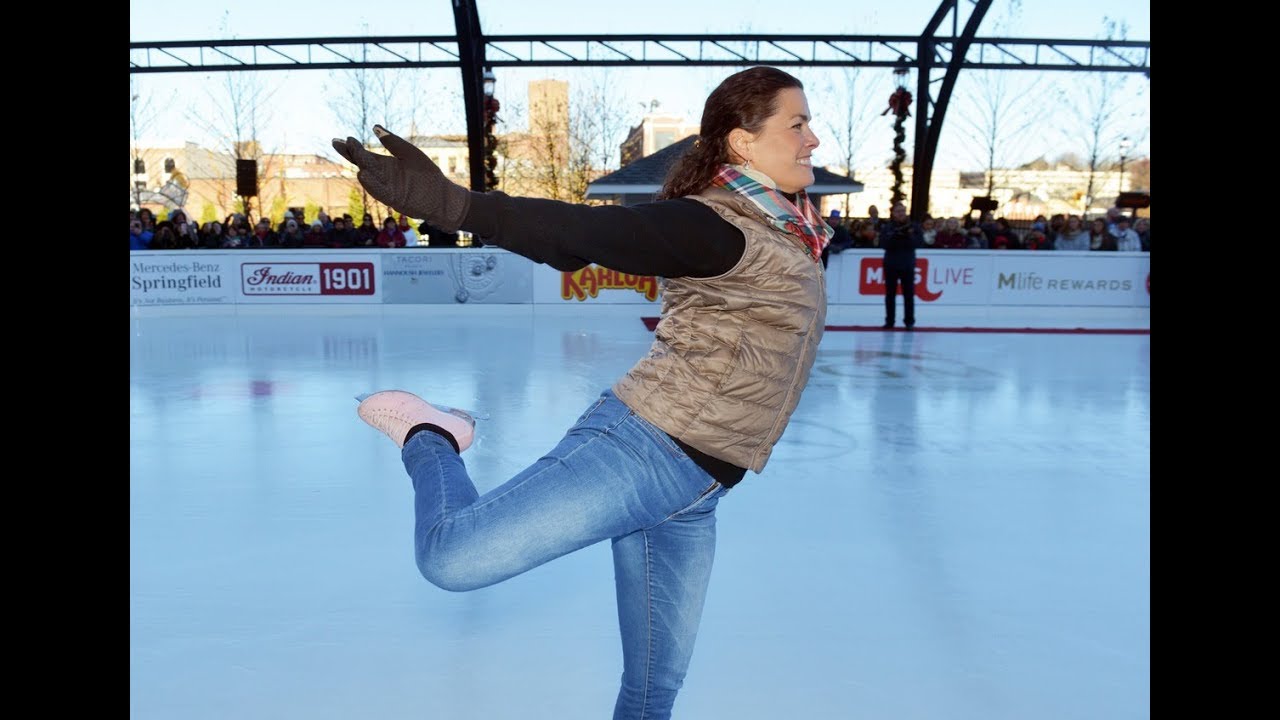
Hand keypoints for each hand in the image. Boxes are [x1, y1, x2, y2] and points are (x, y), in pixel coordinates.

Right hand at [332, 125, 471, 232]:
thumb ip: (393, 142)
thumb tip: (375, 127)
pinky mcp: (394, 199)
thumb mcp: (409, 153)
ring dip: (361, 167)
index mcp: (384, 165)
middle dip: (352, 154)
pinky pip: (380, 192)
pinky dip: (372, 184)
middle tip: (344, 143)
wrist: (441, 196)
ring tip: (352, 155)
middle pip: (363, 164)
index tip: (341, 139)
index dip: (351, 148)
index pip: (362, 155)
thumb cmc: (426, 175)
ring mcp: (387, 188)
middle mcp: (382, 176)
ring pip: (370, 178)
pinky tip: (363, 175)